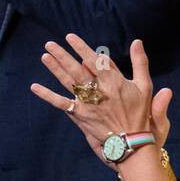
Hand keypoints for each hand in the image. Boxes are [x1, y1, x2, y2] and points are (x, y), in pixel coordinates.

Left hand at [31, 35, 171, 167]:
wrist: (132, 143)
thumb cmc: (140, 113)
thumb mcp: (144, 86)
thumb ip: (140, 63)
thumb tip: (137, 41)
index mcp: (113, 82)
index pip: (93, 60)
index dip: (81, 48)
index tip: (70, 37)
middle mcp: (98, 91)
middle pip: (77, 69)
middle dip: (63, 55)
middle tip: (50, 44)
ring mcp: (87, 103)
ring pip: (68, 82)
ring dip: (55, 69)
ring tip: (44, 56)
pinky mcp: (80, 115)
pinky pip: (61, 103)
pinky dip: (47, 95)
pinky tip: (34, 87)